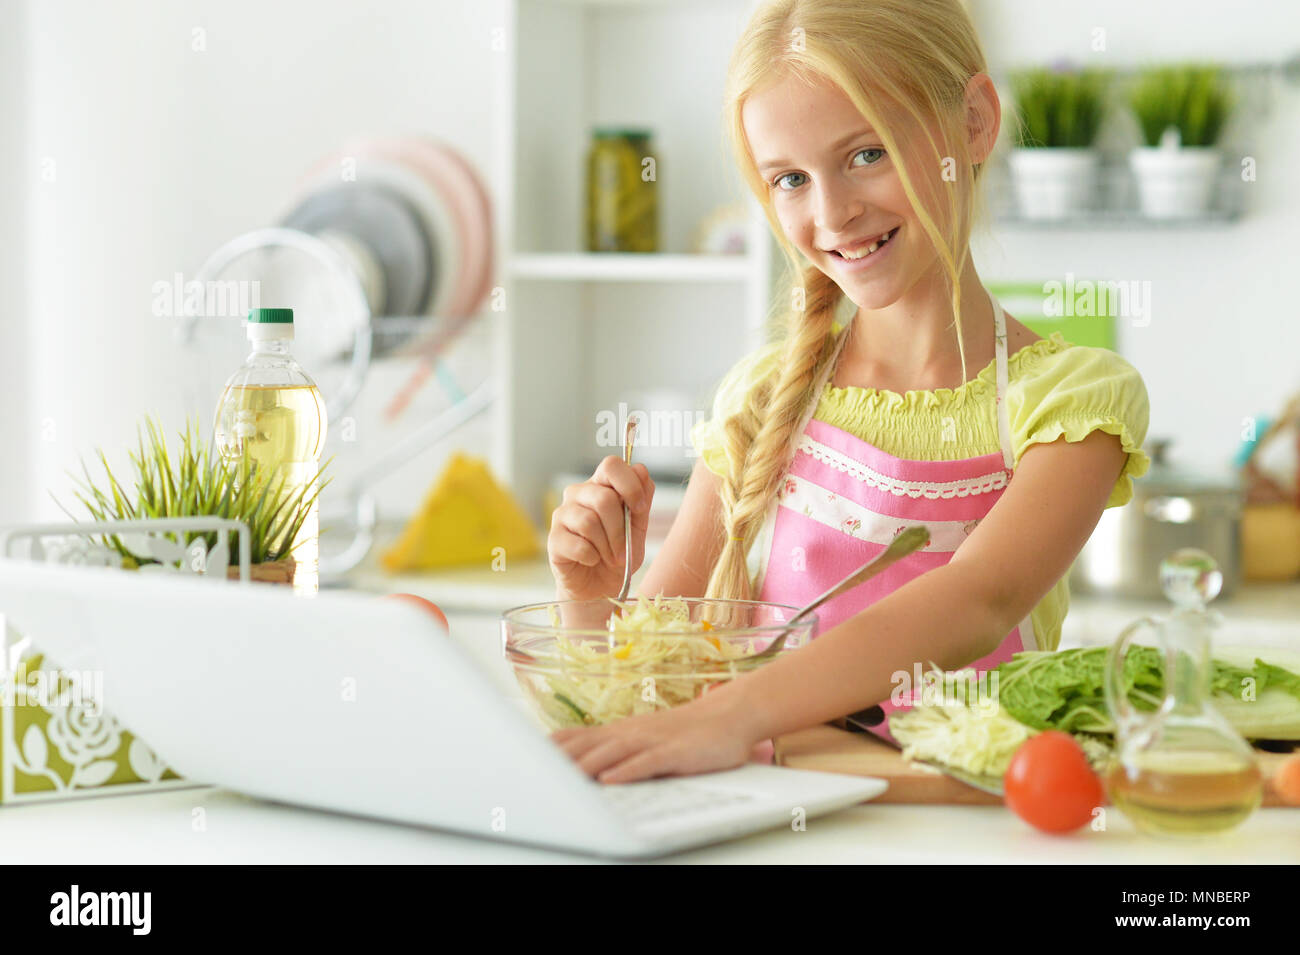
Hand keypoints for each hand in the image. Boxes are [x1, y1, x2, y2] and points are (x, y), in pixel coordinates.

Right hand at [548, 456, 654, 601]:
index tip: (640, 508)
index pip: (611, 465)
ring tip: (610, 558)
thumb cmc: (618, 555)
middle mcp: (578, 495)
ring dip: (608, 546)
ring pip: (589, 522)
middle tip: (623, 551)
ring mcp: (563, 515)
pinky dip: (592, 557)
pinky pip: (578, 544)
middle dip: (620, 529)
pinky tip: (592, 560)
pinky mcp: (554, 539)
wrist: (600, 587)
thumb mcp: (638, 529)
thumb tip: (641, 470)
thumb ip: (641, 500)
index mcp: (600, 486)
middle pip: (603, 498)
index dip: (629, 484)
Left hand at [550, 686, 763, 783]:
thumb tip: (579, 763)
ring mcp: (652, 740)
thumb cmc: (685, 733)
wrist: (729, 715)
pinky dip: (627, 772)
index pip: (574, 737)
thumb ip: (613, 748)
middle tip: (529, 776)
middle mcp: (630, 732)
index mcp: (619, 731)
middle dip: (557, 763)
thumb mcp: (644, 739)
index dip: (547, 750)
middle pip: (585, 746)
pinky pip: (647, 762)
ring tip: (560, 781)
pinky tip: (610, 781)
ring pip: (611, 753)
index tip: (517, 759)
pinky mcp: (675, 752)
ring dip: (585, 767)